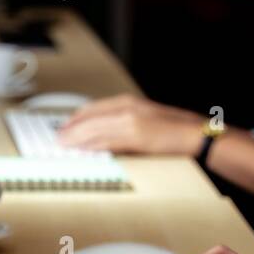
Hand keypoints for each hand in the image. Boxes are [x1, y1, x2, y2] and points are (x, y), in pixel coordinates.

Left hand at [56, 93, 199, 154]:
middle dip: (70, 129)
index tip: (64, 128)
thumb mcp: (144, 118)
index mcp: (128, 102)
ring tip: (64, 146)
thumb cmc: (173, 129)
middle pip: (89, 117)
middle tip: (57, 139)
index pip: (92, 108)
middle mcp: (127, 107)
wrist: (196, 133)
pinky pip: (108, 141)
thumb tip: (102, 134)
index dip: (75, 119)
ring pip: (95, 129)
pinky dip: (93, 146)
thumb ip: (124, 122)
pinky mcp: (137, 135)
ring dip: (76, 138)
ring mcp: (132, 121)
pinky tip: (84, 151)